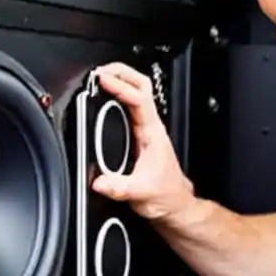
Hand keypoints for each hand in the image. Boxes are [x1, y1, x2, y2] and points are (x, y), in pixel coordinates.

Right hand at [91, 63, 194, 222]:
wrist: (175, 205)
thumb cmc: (165, 196)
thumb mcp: (141, 194)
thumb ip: (119, 187)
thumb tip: (100, 181)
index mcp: (153, 134)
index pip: (138, 99)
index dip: (120, 86)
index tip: (102, 80)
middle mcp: (151, 127)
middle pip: (141, 86)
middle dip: (122, 73)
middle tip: (101, 70)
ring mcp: (145, 130)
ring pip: (136, 93)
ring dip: (120, 81)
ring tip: (100, 77)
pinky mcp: (138, 136)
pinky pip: (129, 108)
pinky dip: (117, 96)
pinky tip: (105, 97)